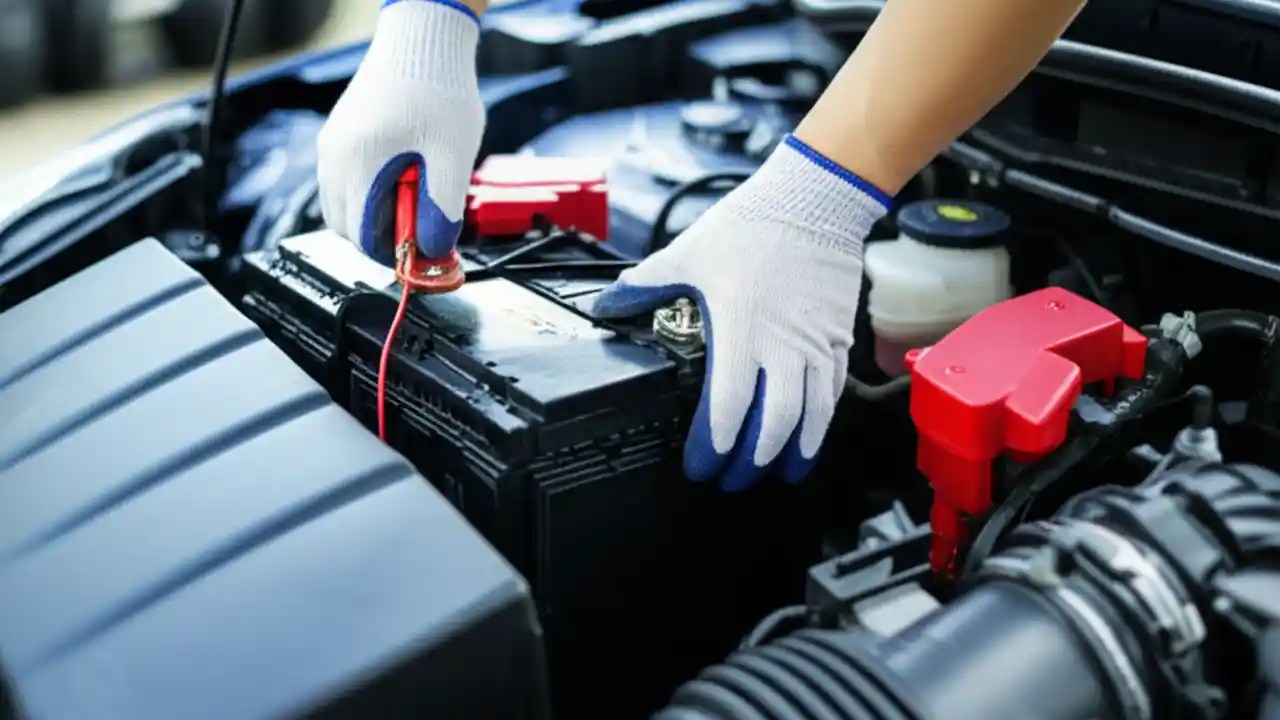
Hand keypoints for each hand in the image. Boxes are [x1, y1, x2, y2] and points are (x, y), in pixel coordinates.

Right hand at [317, 0, 484, 265]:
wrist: (423, 39)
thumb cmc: (438, 90)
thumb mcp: (453, 157)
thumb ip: (442, 210)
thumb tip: (434, 251)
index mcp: (357, 166)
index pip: (362, 238)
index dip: (396, 254)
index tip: (426, 251)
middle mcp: (334, 159)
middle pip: (348, 228)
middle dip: (386, 235)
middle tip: (425, 218)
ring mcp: (332, 147)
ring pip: (345, 207)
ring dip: (379, 212)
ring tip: (418, 187)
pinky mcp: (339, 138)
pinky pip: (347, 183)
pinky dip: (372, 191)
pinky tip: (406, 172)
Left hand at [593, 136, 889, 490]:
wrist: (814, 200)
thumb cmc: (752, 227)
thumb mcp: (684, 256)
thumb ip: (642, 287)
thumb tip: (607, 306)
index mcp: (739, 333)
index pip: (727, 410)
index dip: (714, 447)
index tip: (701, 466)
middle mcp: (781, 349)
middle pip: (772, 428)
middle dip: (751, 464)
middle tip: (733, 480)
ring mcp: (815, 348)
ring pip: (810, 420)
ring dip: (794, 454)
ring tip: (778, 475)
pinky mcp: (837, 341)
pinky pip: (832, 395)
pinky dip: (820, 424)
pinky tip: (809, 438)